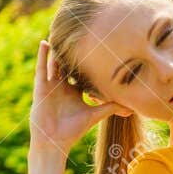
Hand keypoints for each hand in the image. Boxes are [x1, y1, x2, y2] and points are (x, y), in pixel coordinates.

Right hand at [28, 38, 131, 154]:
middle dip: (72, 50)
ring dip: (59, 49)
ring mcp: (51, 85)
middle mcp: (62, 86)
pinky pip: (41, 68)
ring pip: (56, 63)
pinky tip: (45, 43)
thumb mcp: (95, 114)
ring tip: (63, 31)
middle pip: (68, 63)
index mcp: (74, 91)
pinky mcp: (41, 87)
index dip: (88, 59)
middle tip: (80, 31)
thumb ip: (110, 107)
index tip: (97, 44)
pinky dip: (43, 56)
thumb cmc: (73, 130)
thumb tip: (131, 106)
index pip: (81, 71)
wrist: (54, 142)